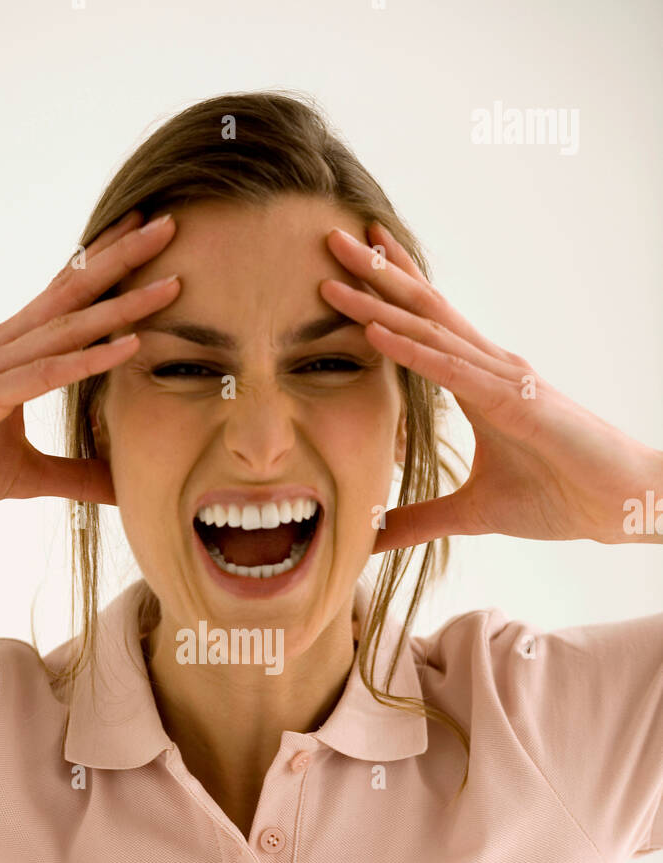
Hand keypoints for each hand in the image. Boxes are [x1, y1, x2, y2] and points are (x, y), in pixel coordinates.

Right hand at [0, 210, 180, 524]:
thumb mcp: (22, 477)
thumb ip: (74, 476)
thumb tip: (122, 487)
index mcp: (6, 353)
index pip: (62, 296)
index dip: (104, 262)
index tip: (146, 231)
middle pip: (71, 293)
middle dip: (123, 259)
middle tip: (172, 223)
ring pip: (66, 328)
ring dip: (121, 305)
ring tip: (171, 283)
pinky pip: (44, 376)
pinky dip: (88, 360)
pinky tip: (128, 346)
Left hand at [320, 222, 661, 552]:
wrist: (620, 503)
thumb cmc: (561, 498)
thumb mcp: (472, 515)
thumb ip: (419, 520)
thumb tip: (374, 535)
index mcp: (479, 384)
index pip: (425, 328)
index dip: (388, 294)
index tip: (346, 269)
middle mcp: (489, 368)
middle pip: (423, 310)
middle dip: (376, 275)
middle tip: (330, 239)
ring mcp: (503, 379)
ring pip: (430, 330)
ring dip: (380, 301)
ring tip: (336, 274)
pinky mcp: (514, 402)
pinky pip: (451, 371)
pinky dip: (410, 351)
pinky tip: (374, 333)